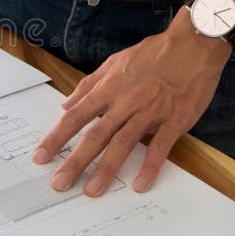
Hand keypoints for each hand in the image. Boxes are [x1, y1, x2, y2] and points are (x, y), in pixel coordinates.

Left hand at [32, 9, 231, 195]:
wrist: (193, 45)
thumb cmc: (153, 53)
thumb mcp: (114, 62)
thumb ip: (89, 85)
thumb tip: (66, 104)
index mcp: (108, 89)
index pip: (75, 117)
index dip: (56, 138)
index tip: (41, 156)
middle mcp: (125, 102)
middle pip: (95, 135)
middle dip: (75, 161)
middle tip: (60, 183)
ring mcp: (150, 112)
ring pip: (123, 144)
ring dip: (106, 169)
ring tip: (92, 190)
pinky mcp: (175, 120)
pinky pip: (160, 147)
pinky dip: (150, 167)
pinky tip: (140, 184)